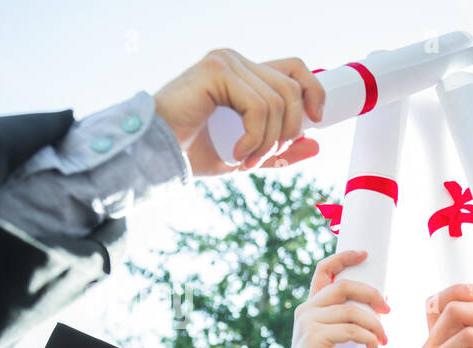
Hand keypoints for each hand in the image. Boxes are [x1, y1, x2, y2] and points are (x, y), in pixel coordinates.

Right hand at [153, 49, 324, 174]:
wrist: (156, 155)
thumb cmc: (192, 152)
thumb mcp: (247, 154)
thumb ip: (279, 149)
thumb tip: (316, 145)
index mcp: (244, 75)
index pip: (294, 70)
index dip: (313, 92)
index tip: (314, 122)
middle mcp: (236, 62)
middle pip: (292, 88)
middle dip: (287, 131)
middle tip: (263, 158)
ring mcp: (225, 62)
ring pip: (278, 101)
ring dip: (269, 141)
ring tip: (247, 160)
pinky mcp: (215, 70)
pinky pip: (258, 106)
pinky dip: (255, 138)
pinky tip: (237, 153)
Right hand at [278, 250, 387, 347]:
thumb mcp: (344, 340)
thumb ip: (355, 322)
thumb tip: (383, 303)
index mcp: (312, 307)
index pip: (324, 271)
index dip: (344, 257)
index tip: (365, 254)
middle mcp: (306, 310)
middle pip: (344, 286)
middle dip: (372, 294)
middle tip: (389, 309)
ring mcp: (308, 322)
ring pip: (351, 310)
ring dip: (375, 324)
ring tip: (385, 340)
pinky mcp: (314, 337)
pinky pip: (350, 330)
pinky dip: (369, 339)